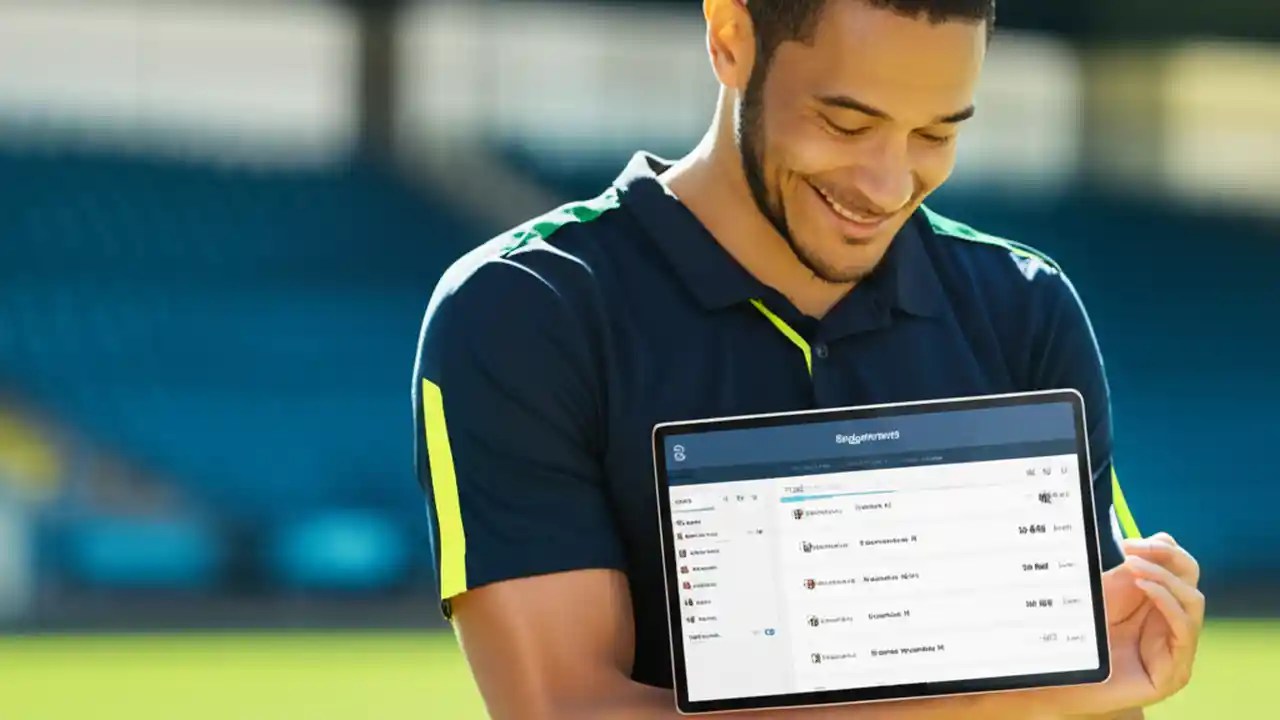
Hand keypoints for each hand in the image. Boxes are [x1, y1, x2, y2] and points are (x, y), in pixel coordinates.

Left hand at [1043, 533, 1204, 715]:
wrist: (1062, 682)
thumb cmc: (1081, 639)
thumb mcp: (1104, 595)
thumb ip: (1128, 570)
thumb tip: (1150, 537)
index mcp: (1159, 601)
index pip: (1177, 565)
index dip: (1162, 547)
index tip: (1131, 541)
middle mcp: (1173, 622)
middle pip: (1190, 578)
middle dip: (1167, 556)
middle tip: (1135, 547)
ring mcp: (1177, 648)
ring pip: (1192, 600)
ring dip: (1164, 577)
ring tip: (1135, 566)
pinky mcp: (1175, 672)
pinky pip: (1184, 629)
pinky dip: (1167, 602)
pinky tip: (1145, 587)